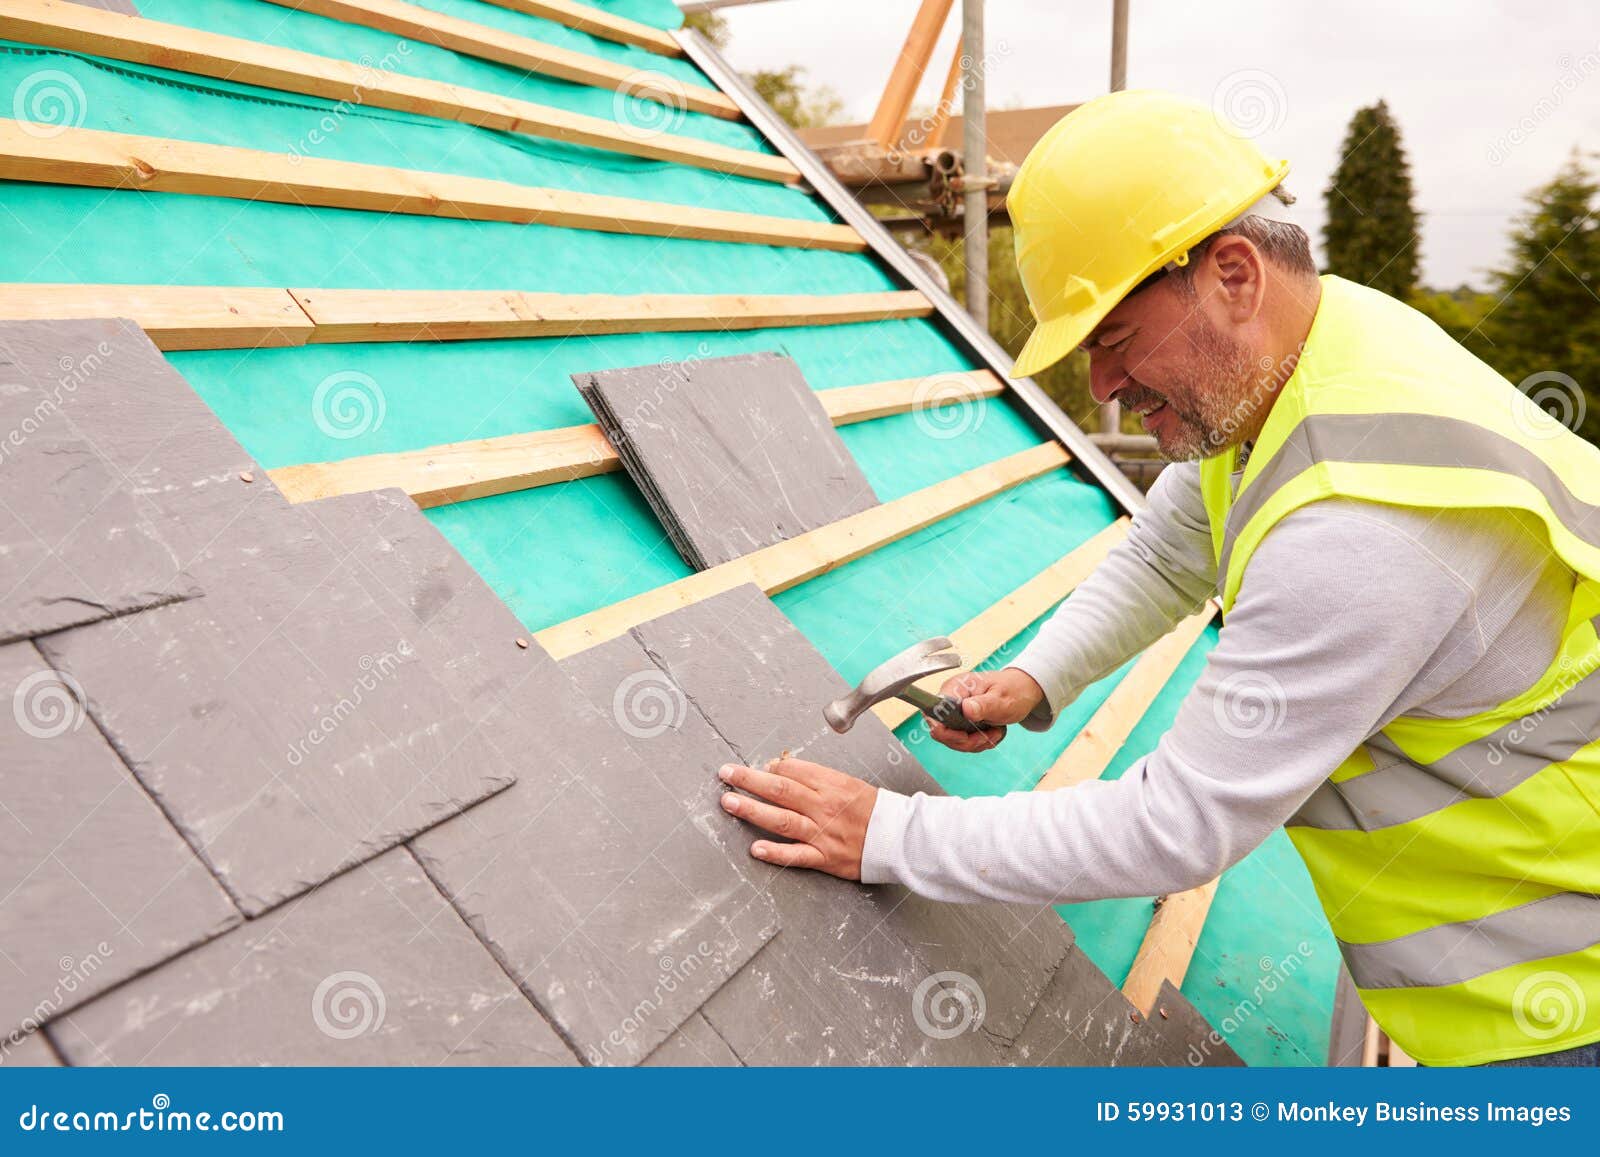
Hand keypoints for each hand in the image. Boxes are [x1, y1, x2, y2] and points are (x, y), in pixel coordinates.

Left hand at [718, 757, 876, 879]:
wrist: (900, 838)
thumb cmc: (874, 810)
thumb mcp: (848, 783)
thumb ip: (815, 777)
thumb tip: (780, 768)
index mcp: (831, 785)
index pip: (794, 771)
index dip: (771, 768)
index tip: (757, 767)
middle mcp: (824, 806)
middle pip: (781, 790)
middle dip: (750, 780)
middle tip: (727, 774)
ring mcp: (823, 833)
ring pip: (783, 819)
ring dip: (753, 810)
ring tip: (730, 802)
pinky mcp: (825, 857)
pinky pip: (797, 855)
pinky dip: (776, 852)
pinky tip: (756, 848)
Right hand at [927, 667, 1044, 752]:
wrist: (1021, 692)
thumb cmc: (1012, 690)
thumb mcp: (1001, 699)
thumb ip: (984, 705)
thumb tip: (966, 709)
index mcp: (955, 688)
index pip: (934, 712)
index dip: (945, 730)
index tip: (966, 735)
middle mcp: (950, 700)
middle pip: (941, 731)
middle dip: (966, 741)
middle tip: (988, 735)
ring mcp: (955, 713)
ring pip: (953, 741)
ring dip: (976, 743)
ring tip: (995, 732)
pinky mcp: (961, 723)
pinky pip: (963, 742)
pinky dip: (979, 743)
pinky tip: (992, 733)